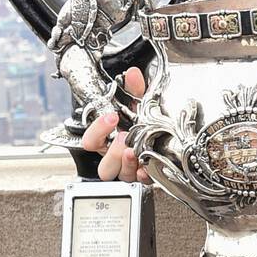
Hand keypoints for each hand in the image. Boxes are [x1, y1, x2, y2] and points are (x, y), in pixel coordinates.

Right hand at [80, 66, 150, 182]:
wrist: (166, 135)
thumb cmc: (146, 122)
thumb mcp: (140, 104)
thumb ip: (135, 90)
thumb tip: (133, 74)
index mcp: (108, 139)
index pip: (90, 140)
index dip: (97, 130)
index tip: (110, 117)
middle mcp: (115, 156)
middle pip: (102, 165)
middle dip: (112, 152)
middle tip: (123, 138)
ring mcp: (128, 167)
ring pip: (118, 174)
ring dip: (125, 163)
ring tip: (134, 151)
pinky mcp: (143, 175)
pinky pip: (139, 181)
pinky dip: (142, 174)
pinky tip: (146, 167)